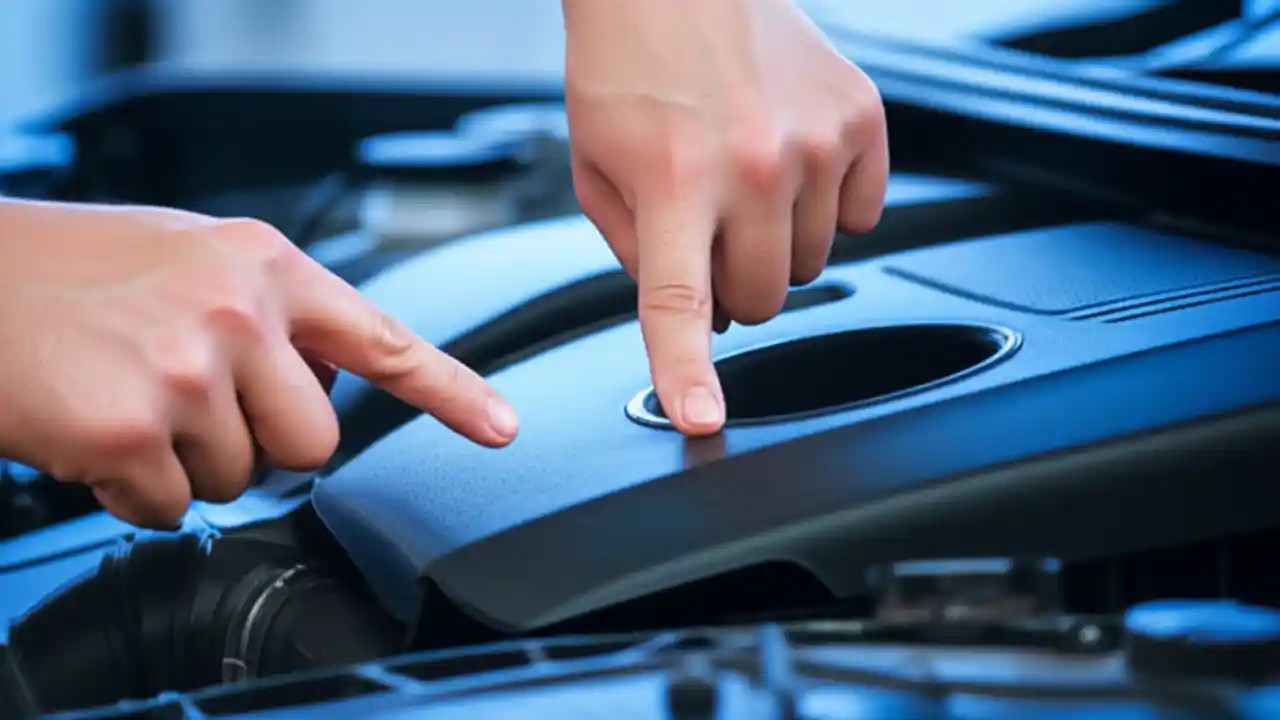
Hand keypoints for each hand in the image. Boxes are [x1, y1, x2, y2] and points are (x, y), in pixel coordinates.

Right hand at [0, 199, 518, 528]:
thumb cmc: (77, 269)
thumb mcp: (196, 256)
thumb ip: (273, 307)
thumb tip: (330, 368)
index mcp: (266, 266)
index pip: (382, 339)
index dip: (452, 390)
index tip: (501, 427)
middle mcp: (240, 314)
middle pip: (314, 442)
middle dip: (263, 443)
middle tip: (196, 404)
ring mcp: (190, 374)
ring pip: (242, 480)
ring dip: (191, 462)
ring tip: (133, 400)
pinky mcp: (134, 433)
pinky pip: (172, 509)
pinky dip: (137, 491)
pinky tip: (99, 432)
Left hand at [563, 0, 887, 435]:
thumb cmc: (627, 64)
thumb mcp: (597, 168)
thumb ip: (637, 253)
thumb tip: (692, 314)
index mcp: (673, 179)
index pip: (681, 303)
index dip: (688, 372)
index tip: (704, 421)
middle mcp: (754, 163)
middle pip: (764, 300)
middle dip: (733, 287)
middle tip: (708, 235)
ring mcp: (817, 140)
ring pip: (815, 264)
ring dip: (778, 245)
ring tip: (743, 182)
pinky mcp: (862, 117)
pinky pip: (864, 215)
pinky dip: (828, 206)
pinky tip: (791, 162)